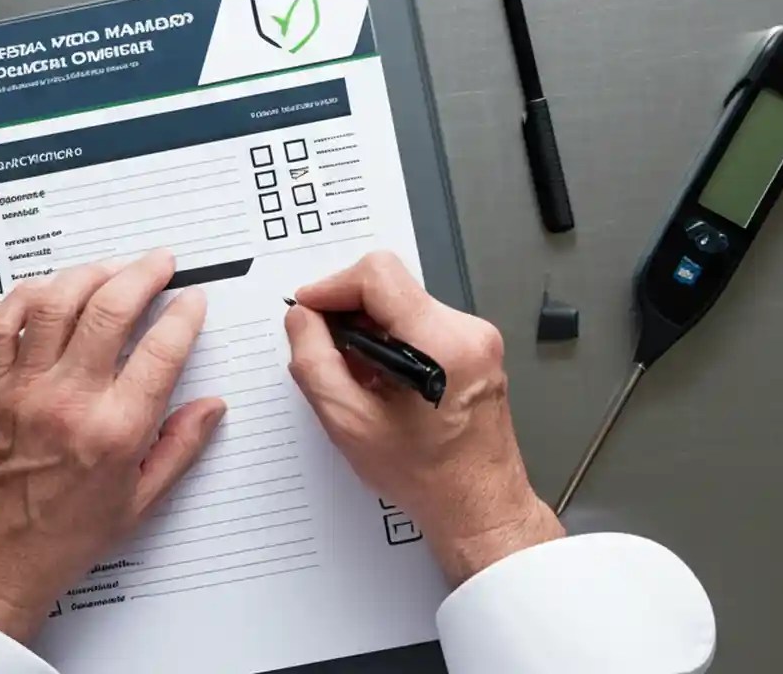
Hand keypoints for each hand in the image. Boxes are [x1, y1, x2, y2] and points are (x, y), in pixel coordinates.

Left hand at [0, 251, 225, 640]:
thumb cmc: (66, 536)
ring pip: (56, 303)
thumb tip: (210, 407)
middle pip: (110, 309)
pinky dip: (26, 295)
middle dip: (143, 274)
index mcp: (115, 431)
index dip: (184, 315)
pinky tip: (50, 289)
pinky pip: (2, 323)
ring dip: (89, 273)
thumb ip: (180, 447)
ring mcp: (25, 390)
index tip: (192, 302)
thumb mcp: (142, 501)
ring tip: (112, 267)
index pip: (160, 350)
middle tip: (159, 263)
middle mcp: (69, 401)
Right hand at [284, 252, 563, 585]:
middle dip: (348, 312)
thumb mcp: (349, 423)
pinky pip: (422, 323)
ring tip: (354, 375)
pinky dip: (391, 340)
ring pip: (404, 304)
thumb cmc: (424, 477)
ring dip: (369, 329)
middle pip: (391, 287)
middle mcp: (468, 331)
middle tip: (325, 351)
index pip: (378, 275)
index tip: (308, 312)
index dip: (332, 286)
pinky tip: (380, 380)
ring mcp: (478, 338)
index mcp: (442, 344)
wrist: (480, 508)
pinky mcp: (477, 349)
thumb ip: (314, 362)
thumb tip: (302, 319)